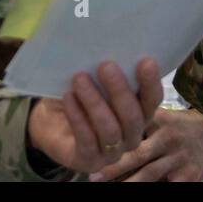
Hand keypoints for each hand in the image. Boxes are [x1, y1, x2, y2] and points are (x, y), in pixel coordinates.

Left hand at [26, 57, 161, 173]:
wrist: (50, 120)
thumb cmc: (79, 93)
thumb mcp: (94, 77)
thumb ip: (107, 68)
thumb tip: (113, 40)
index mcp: (139, 113)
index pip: (152, 100)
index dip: (151, 82)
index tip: (145, 61)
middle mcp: (131, 135)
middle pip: (133, 116)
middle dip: (120, 90)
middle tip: (105, 65)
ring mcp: (112, 152)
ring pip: (110, 129)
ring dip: (95, 102)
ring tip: (79, 79)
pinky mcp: (89, 161)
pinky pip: (87, 141)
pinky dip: (78, 117)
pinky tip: (69, 97)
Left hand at [89, 107, 202, 181]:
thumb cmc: (185, 125)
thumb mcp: (166, 114)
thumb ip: (141, 115)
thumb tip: (107, 107)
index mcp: (159, 120)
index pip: (132, 123)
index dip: (112, 128)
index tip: (92, 135)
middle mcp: (168, 138)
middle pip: (136, 153)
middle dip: (114, 165)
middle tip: (92, 175)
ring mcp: (178, 158)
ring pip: (149, 173)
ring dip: (128, 183)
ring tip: (109, 187)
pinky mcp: (190, 175)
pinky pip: (168, 185)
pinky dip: (157, 187)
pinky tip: (135, 190)